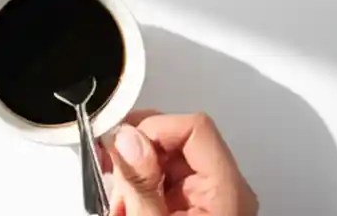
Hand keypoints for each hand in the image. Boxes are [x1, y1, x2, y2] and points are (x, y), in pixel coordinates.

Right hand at [104, 111, 258, 215]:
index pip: (195, 127)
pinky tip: (127, 207)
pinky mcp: (197, 208)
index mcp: (226, 191)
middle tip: (109, 169)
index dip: (154, 128)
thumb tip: (128, 139)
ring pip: (166, 159)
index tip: (122, 144)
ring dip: (133, 174)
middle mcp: (225, 190)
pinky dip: (140, 189)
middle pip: (177, 140)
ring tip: (119, 204)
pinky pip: (166, 181)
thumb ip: (141, 184)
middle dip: (136, 153)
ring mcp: (212, 199)